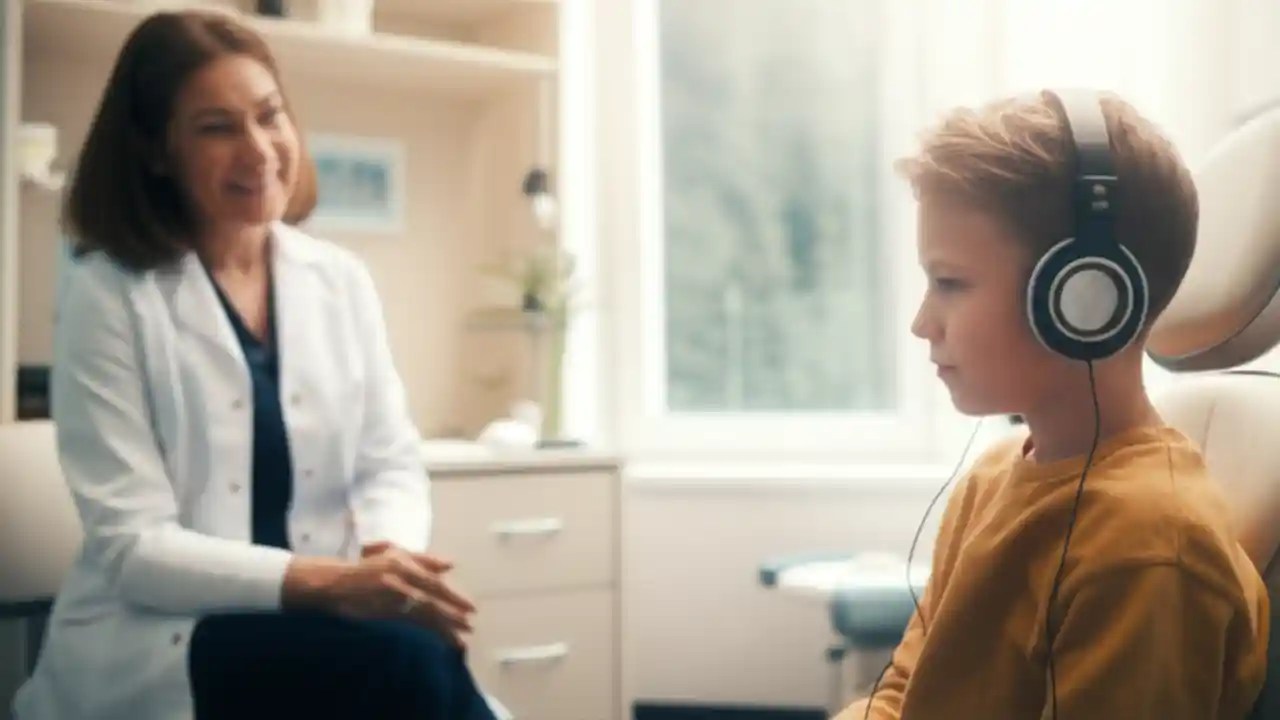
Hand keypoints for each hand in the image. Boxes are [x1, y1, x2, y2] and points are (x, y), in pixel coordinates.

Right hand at [290, 543, 476, 647]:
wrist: (332, 582)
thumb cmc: (366, 566)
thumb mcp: (393, 553)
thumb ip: (423, 559)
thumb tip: (451, 564)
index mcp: (403, 562)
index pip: (435, 583)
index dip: (454, 597)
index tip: (471, 609)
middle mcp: (398, 578)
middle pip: (432, 600)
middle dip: (452, 615)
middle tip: (470, 627)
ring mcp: (388, 596)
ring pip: (421, 614)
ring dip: (442, 627)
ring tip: (459, 639)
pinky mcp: (379, 612)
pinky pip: (408, 623)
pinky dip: (424, 631)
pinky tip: (435, 640)